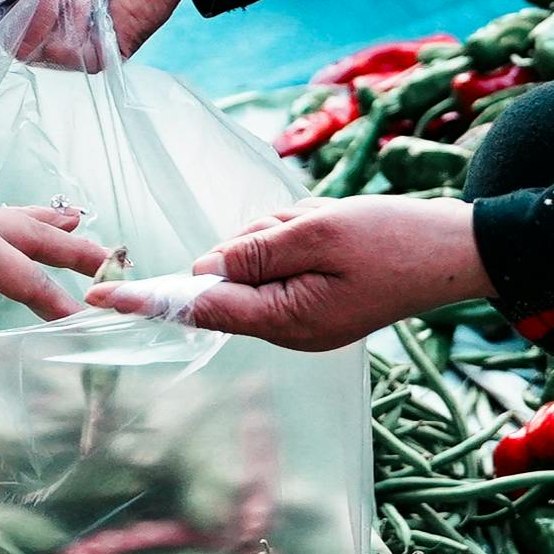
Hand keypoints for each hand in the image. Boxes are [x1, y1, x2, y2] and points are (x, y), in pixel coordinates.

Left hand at [123, 200, 490, 353]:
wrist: (456, 251)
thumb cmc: (394, 240)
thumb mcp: (319, 232)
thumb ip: (255, 250)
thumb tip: (203, 268)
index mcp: (284, 319)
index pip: (198, 307)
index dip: (146, 297)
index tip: (97, 293)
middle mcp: (287, 328)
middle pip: (228, 275)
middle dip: (256, 239)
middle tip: (309, 226)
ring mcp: (302, 317)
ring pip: (254, 261)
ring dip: (282, 233)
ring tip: (331, 229)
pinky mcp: (315, 301)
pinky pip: (281, 262)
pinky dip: (297, 239)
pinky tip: (334, 234)